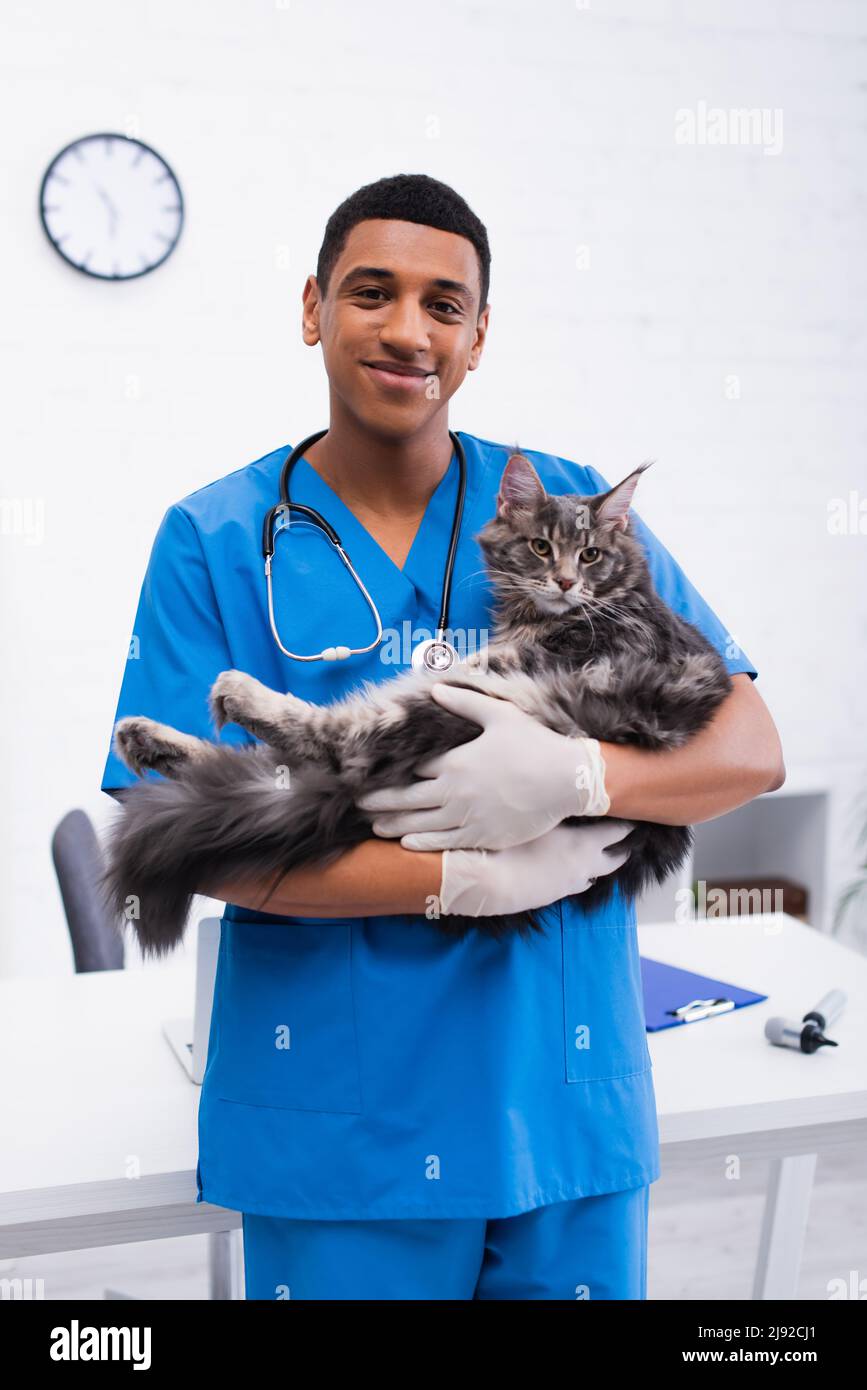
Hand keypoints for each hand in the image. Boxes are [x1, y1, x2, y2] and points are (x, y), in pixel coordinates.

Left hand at [356, 682, 609, 850]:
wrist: (566, 780)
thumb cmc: (535, 745)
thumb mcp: (499, 716)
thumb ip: (464, 703)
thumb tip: (435, 689)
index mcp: (457, 762)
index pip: (416, 769)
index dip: (394, 773)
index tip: (371, 775)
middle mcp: (456, 791)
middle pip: (408, 798)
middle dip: (380, 801)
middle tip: (359, 804)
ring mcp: (468, 817)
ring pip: (420, 823)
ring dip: (393, 824)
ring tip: (373, 826)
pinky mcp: (482, 836)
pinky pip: (444, 842)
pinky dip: (421, 842)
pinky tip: (405, 842)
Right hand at [437, 819, 634, 917]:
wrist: (490, 882)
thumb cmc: (510, 843)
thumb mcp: (534, 814)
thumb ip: (551, 800)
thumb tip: (557, 782)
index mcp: (584, 843)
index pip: (618, 831)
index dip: (628, 823)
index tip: (635, 814)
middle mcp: (583, 866)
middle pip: (614, 859)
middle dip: (622, 849)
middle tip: (627, 841)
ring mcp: (569, 884)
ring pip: (594, 875)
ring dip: (598, 865)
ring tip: (598, 854)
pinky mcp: (553, 896)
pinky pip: (574, 885)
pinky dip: (576, 876)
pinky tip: (566, 869)